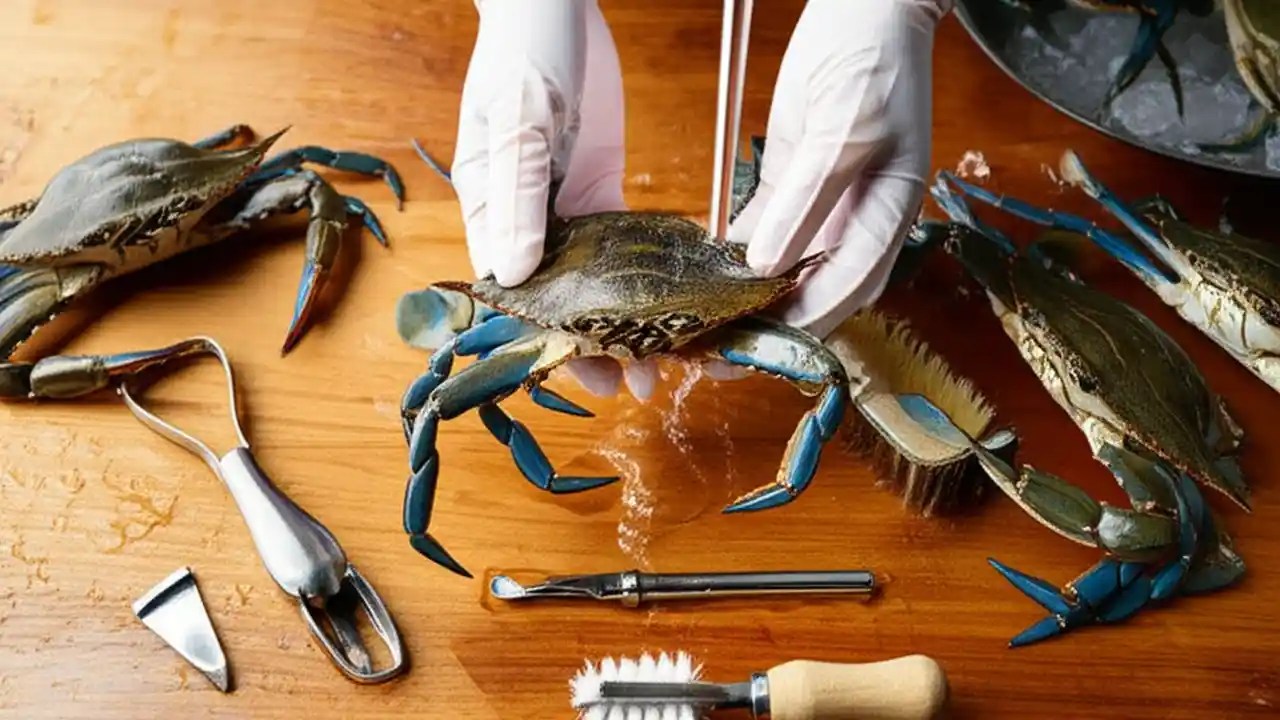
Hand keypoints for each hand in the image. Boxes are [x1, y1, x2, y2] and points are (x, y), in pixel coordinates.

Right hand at [452, 0, 658, 399]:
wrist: (559, 2)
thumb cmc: (524, 51)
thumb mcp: (518, 119)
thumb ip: (517, 192)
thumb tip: (517, 271)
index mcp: (490, 208)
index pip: (512, 290)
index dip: (546, 336)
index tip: (580, 370)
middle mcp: (526, 218)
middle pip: (558, 297)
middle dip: (593, 342)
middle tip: (634, 381)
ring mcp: (566, 204)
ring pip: (595, 281)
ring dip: (624, 321)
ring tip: (660, 360)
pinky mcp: (602, 185)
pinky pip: (625, 243)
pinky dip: (646, 277)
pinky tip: (672, 306)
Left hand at [727, 0, 952, 340]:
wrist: (864, 8)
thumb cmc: (872, 63)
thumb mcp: (841, 133)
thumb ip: (805, 201)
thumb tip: (767, 267)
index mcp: (887, 218)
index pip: (845, 292)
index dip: (799, 328)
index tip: (750, 350)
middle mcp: (856, 223)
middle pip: (813, 295)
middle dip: (767, 329)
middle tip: (713, 354)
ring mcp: (822, 208)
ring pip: (781, 272)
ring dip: (743, 300)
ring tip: (697, 328)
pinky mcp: (790, 186)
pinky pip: (760, 234)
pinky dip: (732, 258)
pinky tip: (698, 278)